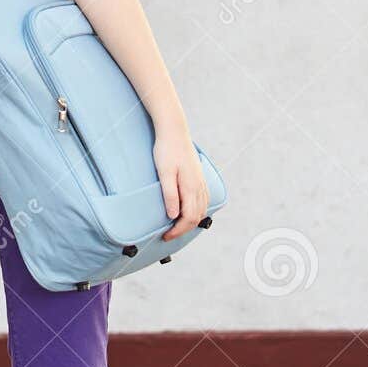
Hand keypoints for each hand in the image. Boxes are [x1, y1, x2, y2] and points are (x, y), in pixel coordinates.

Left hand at [155, 126, 209, 240]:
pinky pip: (203, 199)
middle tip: (168, 234)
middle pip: (196, 216)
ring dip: (191, 220)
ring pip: (202, 209)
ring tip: (177, 225)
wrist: (174, 131)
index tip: (166, 236)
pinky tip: (188, 210)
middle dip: (184, 228)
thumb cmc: (166, 150)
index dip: (178, 231)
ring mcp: (201, 181)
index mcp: (191, 187)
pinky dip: (197, 210)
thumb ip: (169, 194)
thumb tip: (172, 215)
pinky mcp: (199, 176)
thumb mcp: (164, 173)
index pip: (189, 218)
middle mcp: (199, 186)